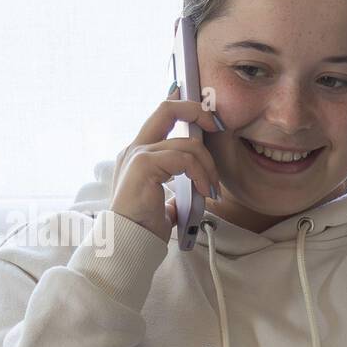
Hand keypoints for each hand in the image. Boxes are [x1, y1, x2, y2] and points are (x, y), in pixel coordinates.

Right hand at [110, 80, 225, 243]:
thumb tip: (193, 195)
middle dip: (198, 111)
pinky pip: (184, 159)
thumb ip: (175, 191)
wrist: (128, 241)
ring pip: (186, 143)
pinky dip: (200, 174)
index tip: (208, 115)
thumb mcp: (164, 202)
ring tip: (211, 188)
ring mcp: (137, 154)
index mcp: (138, 154)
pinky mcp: (143, 164)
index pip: (160, 116)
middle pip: (167, 109)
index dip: (183, 105)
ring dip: (207, 165)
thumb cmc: (143, 225)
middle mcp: (135, 148)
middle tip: (218, 126)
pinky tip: (204, 190)